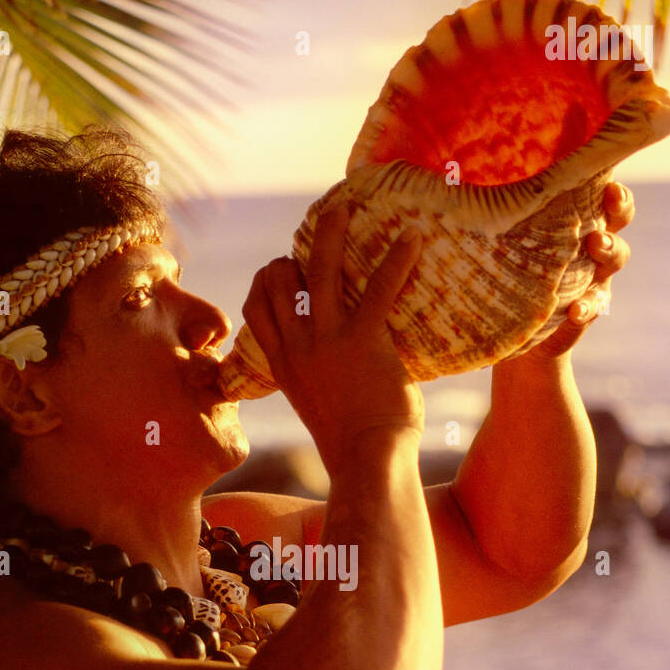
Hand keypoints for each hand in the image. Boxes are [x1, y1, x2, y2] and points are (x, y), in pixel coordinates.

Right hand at [241, 203, 424, 473]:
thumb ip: (317, 384)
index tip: (285, 270)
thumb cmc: (351, 447)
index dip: (266, 282)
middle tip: (321, 234)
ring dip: (331, 232)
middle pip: (277, 280)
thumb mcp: (317, 410)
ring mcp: (326, 340)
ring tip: (346, 207)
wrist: (366, 462)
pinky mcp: (363, 339)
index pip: (255, 309)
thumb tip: (338, 375)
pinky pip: (378, 287)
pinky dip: (397, 258)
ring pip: (318, 269)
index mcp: (282, 365)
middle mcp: (296, 347)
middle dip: (294, 253)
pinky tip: (413, 237)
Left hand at [509, 181, 634, 363]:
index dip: (611, 188)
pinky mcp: (583, 313)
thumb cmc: (502, 269)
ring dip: (608, 252)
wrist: (509, 332)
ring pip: (613, 260)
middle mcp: (590, 243)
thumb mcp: (500, 240)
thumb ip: (496, 216)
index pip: (599, 193)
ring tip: (595, 247)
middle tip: (598, 226)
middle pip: (618, 221)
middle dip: (617, 213)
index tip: (608, 185)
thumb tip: (452, 180)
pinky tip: (575, 312)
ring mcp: (592, 278)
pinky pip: (591, 308)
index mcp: (574, 217)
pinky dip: (586, 309)